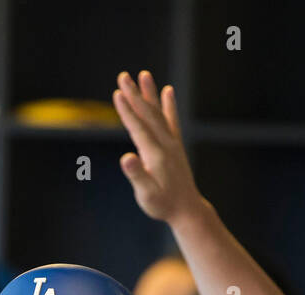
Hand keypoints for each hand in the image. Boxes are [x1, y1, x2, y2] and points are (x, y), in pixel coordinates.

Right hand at [114, 71, 201, 223]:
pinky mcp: (176, 146)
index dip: (127, 110)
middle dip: (135, 95)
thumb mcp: (146, 195)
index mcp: (155, 155)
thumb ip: (137, 175)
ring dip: (150, 94)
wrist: (186, 210)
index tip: (118, 92)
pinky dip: (169, 105)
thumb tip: (126, 158)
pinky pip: (172, 121)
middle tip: (123, 76)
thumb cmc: (162, 205)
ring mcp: (172, 144)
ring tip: (143, 75)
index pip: (139, 128)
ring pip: (159, 113)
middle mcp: (165, 145)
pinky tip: (167, 91)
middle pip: (148, 115)